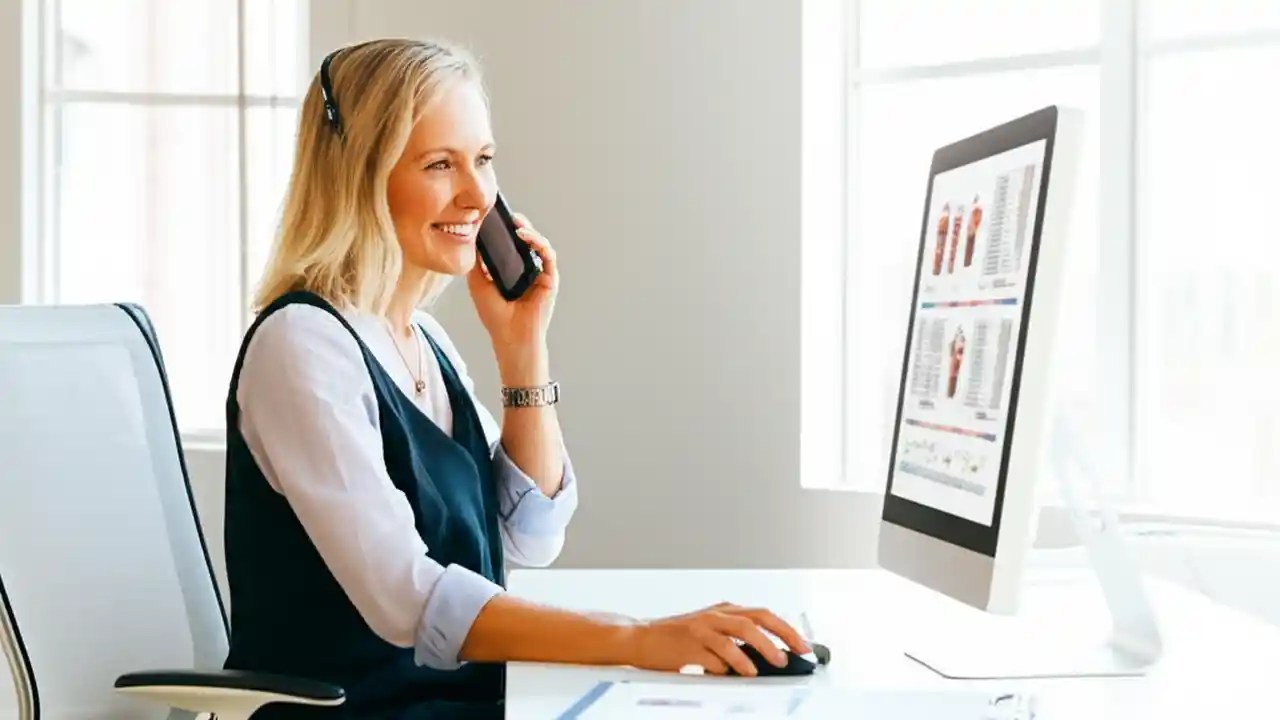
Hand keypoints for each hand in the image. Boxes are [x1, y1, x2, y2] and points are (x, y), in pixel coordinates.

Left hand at [466, 211, 558, 356]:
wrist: (510, 337)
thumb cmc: (495, 317)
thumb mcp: (478, 284)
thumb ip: (476, 263)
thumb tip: (470, 239)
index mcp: (512, 272)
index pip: (512, 246)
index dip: (506, 231)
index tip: (496, 218)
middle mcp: (528, 272)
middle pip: (527, 242)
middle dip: (519, 226)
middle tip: (508, 215)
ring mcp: (540, 275)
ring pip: (539, 245)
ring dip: (530, 231)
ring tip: (516, 223)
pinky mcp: (550, 280)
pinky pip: (548, 256)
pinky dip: (538, 243)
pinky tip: (524, 236)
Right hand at [623, 602, 811, 676]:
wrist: (640, 637)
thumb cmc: (676, 638)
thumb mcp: (709, 631)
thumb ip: (734, 638)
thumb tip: (766, 656)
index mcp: (723, 611)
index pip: (763, 614)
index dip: (786, 629)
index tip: (803, 645)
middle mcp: (715, 615)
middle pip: (756, 619)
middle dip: (781, 636)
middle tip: (794, 654)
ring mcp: (702, 629)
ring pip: (738, 633)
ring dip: (758, 650)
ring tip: (769, 665)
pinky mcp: (689, 645)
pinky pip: (716, 655)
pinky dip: (730, 666)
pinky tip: (737, 673)